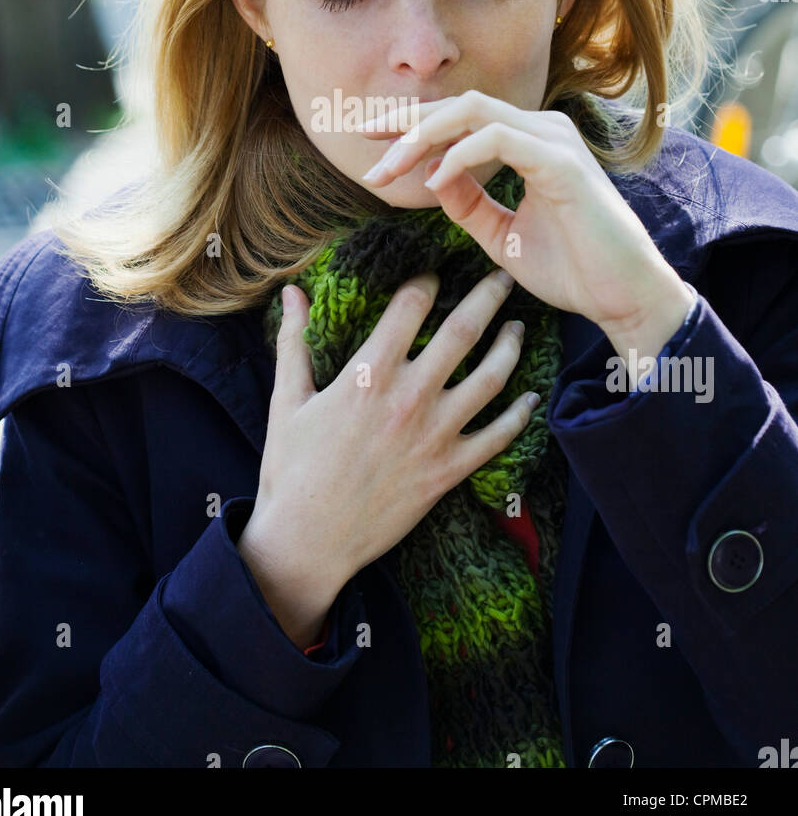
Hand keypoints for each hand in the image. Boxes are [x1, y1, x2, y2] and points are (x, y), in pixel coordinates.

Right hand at [249, 268, 536, 587]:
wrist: (308, 541)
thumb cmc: (292, 469)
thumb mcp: (286, 399)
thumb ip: (293, 340)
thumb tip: (293, 291)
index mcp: (368, 374)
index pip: (411, 306)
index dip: (426, 280)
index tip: (434, 273)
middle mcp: (410, 397)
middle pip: (463, 331)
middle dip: (487, 296)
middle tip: (503, 276)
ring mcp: (435, 435)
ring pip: (491, 378)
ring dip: (510, 346)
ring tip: (519, 326)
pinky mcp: (449, 471)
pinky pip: (498, 437)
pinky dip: (519, 415)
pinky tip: (530, 398)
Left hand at [355, 89, 687, 335]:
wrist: (622, 298)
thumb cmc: (571, 268)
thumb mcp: (501, 235)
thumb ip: (468, 203)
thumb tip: (430, 174)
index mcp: (529, 142)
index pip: (459, 118)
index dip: (409, 123)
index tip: (367, 140)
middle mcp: (542, 130)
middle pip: (458, 104)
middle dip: (404, 120)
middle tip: (362, 139)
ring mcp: (554, 141)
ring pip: (472, 112)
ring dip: (422, 136)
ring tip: (390, 168)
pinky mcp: (562, 163)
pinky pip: (497, 139)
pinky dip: (458, 157)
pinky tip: (434, 183)